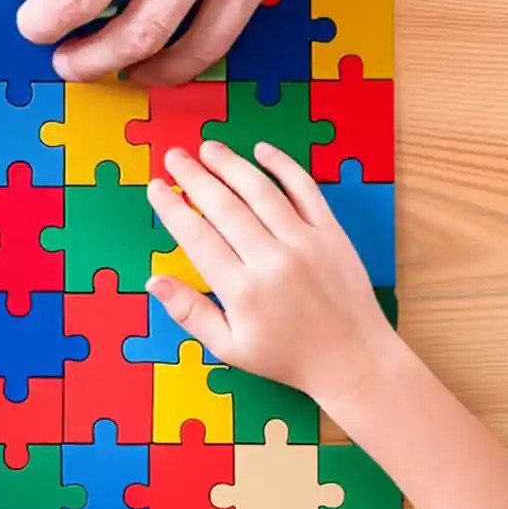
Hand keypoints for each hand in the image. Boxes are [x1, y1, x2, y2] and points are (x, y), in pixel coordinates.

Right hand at [144, 141, 396, 402]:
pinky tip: (262, 150)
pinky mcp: (332, 234)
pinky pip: (305, 190)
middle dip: (194, 177)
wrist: (353, 360)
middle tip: (174, 156)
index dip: (172, 208)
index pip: (197, 237)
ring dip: (231, 165)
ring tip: (208, 148)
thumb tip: (154, 281)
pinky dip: (284, 166)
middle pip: (224, 207)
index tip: (156, 187)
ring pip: (261, 192)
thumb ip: (190, 312)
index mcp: (243, 291)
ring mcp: (305, 243)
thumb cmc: (286, 357)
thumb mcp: (229, 348)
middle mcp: (272, 261)